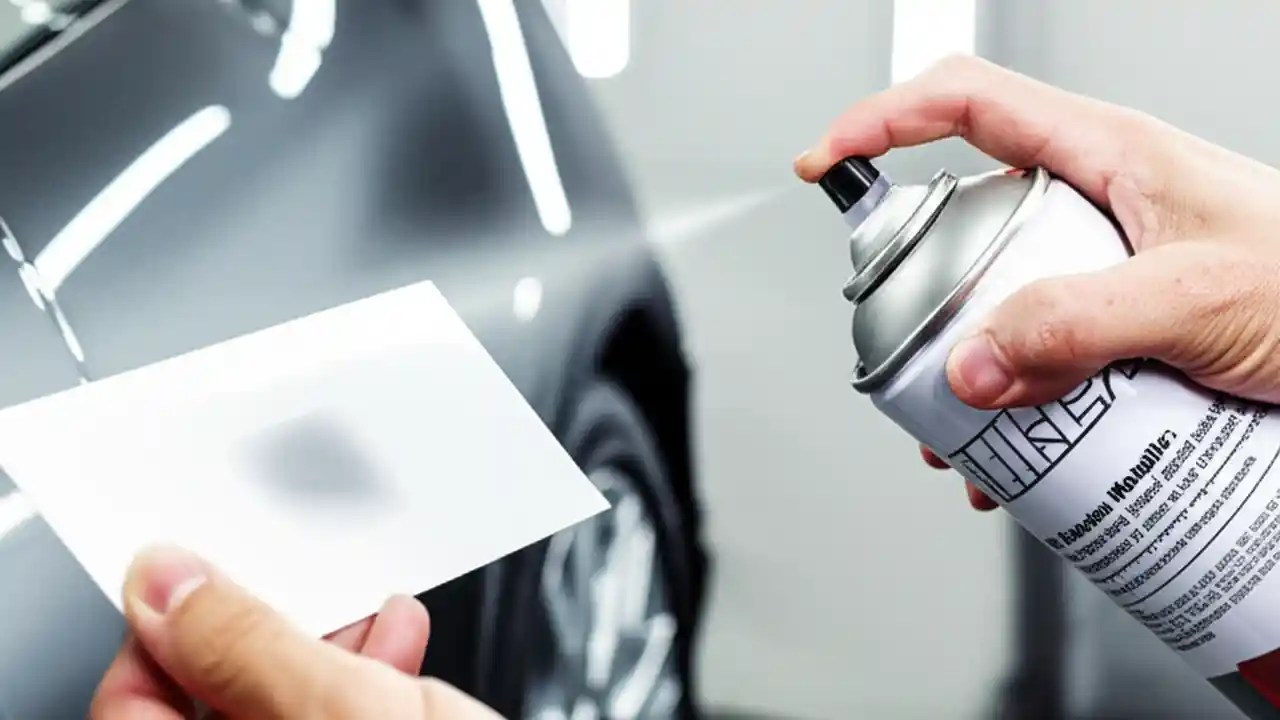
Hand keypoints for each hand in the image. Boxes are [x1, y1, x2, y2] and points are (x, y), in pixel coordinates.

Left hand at [90, 547, 500, 719]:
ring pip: (279, 716)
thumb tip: (167, 583)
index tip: (212, 580)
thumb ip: (248, 647)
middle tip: (311, 603)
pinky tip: (401, 658)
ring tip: (381, 625)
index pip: (128, 705)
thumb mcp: (347, 716)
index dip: (167, 630)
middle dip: (269, 641)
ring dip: (328, 657)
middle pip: (211, 708)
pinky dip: (366, 688)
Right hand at [795, 55, 1279, 509]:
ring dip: (968, 365)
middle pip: (967, 217)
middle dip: (921, 288)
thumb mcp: (1198, 300)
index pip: (963, 103)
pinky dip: (1016, 403)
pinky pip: (1042, 349)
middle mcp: (1098, 201)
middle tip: (906, 346)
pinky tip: (1021, 454)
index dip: (880, 123)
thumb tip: (969, 362)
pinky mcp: (1123, 319)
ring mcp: (1109, 261)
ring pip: (1000, 297)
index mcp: (1105, 154)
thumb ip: (1076, 325)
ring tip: (965, 428)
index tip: (823, 165)